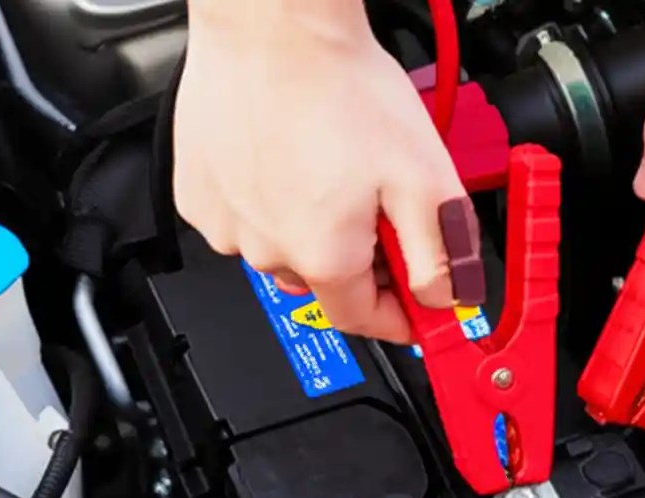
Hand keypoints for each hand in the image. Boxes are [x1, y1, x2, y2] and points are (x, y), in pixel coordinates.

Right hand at [174, 0, 474, 343]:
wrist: (272, 27)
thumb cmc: (339, 86)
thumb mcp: (424, 178)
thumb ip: (440, 252)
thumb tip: (447, 298)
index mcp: (322, 257)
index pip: (365, 321)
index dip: (401, 316)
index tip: (418, 305)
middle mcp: (264, 250)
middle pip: (327, 280)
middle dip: (364, 258)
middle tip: (385, 206)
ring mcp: (225, 223)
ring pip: (284, 247)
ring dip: (315, 225)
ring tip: (334, 168)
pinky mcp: (197, 193)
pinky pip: (245, 216)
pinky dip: (272, 200)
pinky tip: (291, 158)